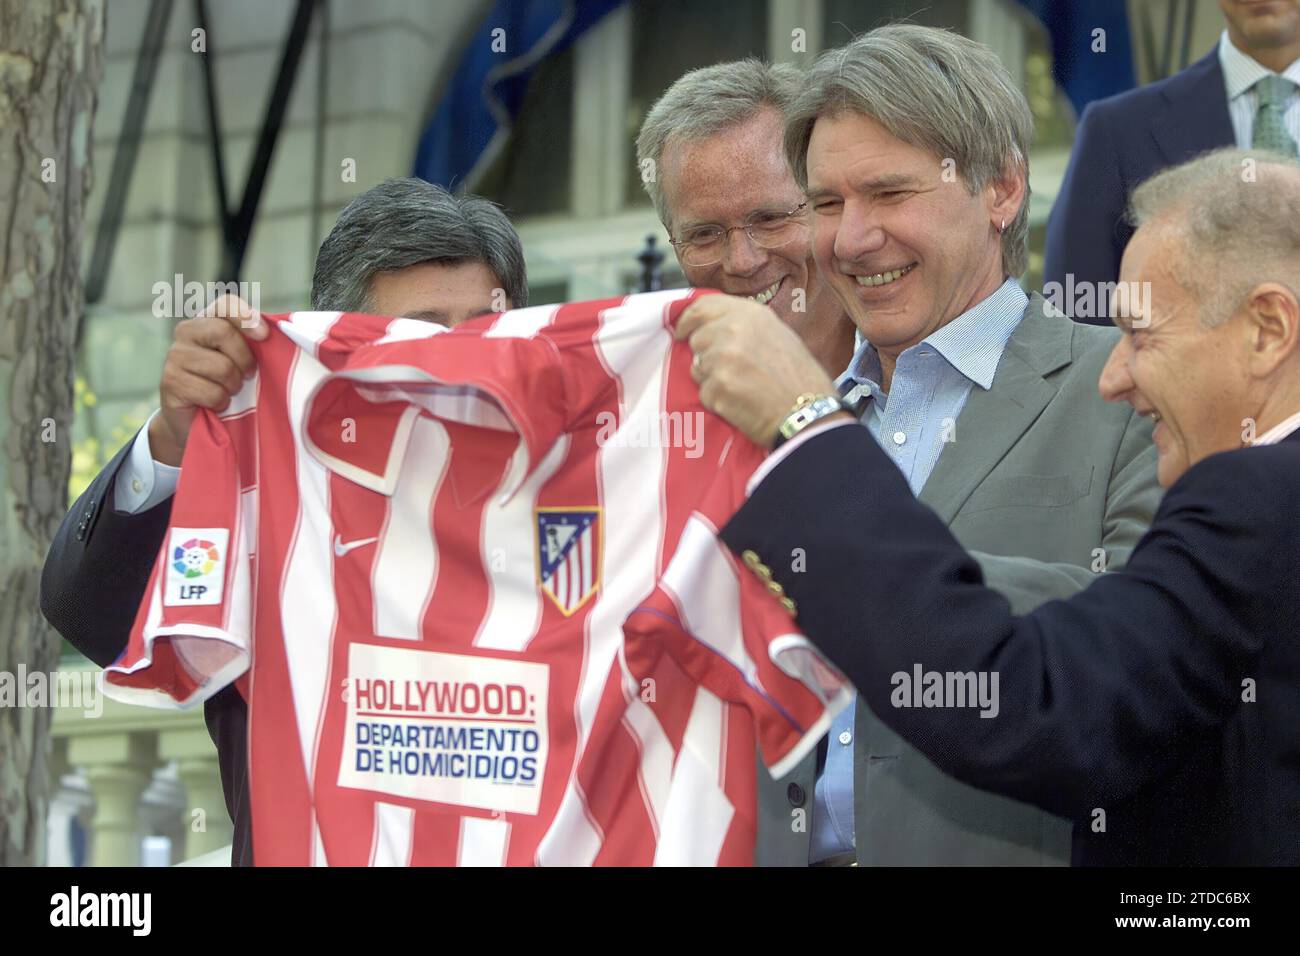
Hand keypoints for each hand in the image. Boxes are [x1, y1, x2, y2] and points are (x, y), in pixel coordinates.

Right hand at [150, 295, 267, 465]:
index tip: (264, 336)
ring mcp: (175, 356)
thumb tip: (282, 330)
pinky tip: (214, 404)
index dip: (246, 317)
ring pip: (221, 367)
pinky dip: (221, 402)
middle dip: (244, 360)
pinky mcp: (170, 382)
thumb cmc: (228, 384)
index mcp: (208, 320)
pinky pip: (212, 392)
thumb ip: (256, 342)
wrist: (198, 420)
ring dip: (233, 386)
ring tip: (228, 391)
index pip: (225, 304)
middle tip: (247, 376)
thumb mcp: (245, 360)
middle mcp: (186, 332)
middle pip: (224, 332)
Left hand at [676, 294, 838, 447]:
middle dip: (705, 355)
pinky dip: (718, 401)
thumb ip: (743, 326)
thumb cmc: (799, 378)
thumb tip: (712, 328)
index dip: (687, 320)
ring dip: (712, 379)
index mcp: (750, 314)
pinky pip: (704, 394)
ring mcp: (722, 360)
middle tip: (730, 370)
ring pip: (697, 368)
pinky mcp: (717, 388)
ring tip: (742, 387)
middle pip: (697, 339)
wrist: (808, 413)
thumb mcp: (777, 334)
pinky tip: (742, 403)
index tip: (682, 331)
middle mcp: (732, 331)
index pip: (702, 307)